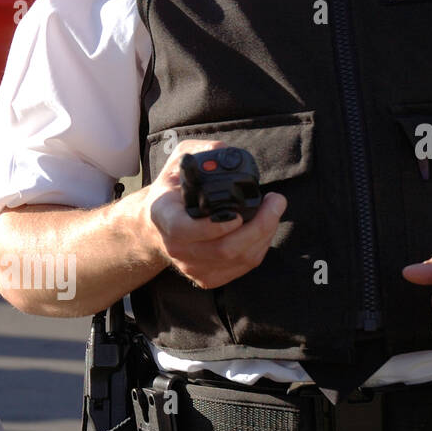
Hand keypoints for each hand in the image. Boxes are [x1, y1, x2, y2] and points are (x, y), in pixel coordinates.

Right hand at [139, 139, 286, 288]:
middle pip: (224, 249)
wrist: (155, 227)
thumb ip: (201, 152)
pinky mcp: (206, 278)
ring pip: (239, 259)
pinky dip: (260, 247)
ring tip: (274, 210)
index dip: (213, 227)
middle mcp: (176, 246)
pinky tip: (262, 230)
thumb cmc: (171, 192)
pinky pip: (242, 267)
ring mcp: (191, 266)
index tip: (237, 215)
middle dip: (260, 225)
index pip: (184, 230)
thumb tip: (225, 154)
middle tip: (276, 201)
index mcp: (163, 216)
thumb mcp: (178, 163)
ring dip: (265, 234)